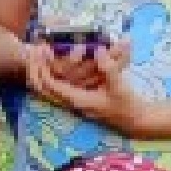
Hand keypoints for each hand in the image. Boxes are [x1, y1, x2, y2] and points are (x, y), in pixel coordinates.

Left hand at [24, 38, 151, 136]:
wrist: (135, 120)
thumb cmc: (127, 105)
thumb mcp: (119, 86)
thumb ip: (108, 68)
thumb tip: (98, 50)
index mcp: (78, 100)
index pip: (51, 85)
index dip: (44, 68)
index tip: (44, 50)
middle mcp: (72, 103)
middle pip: (43, 89)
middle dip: (36, 70)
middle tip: (35, 50)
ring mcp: (74, 103)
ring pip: (48, 91)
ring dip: (42, 72)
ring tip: (41, 54)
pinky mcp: (78, 100)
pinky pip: (57, 89)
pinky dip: (51, 76)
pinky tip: (54, 63)